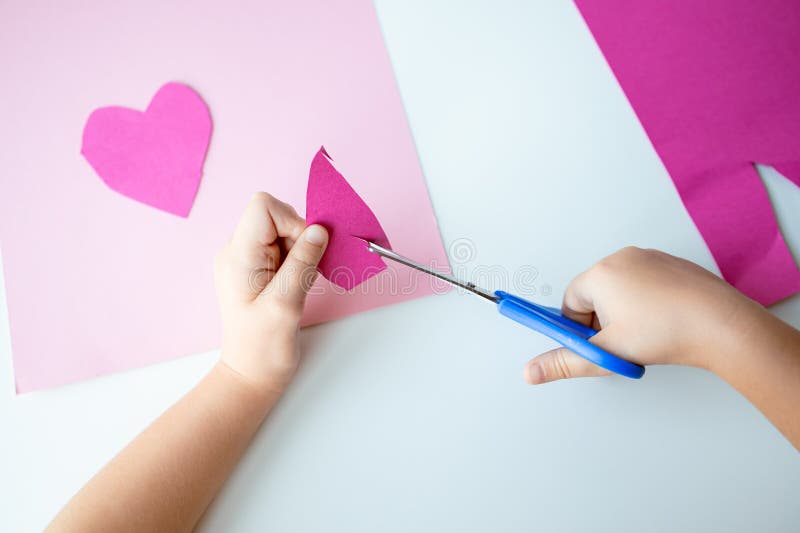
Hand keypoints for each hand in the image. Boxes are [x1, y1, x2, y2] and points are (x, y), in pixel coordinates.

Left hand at [214, 192, 327, 393]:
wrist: (251, 374)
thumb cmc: (263, 347)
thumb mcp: (286, 304)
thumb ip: (302, 262)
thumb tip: (319, 229)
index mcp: (238, 256)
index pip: (263, 206)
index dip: (292, 220)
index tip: (304, 250)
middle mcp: (237, 252)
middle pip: (275, 216)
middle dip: (299, 238)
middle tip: (301, 274)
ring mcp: (246, 260)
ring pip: (282, 232)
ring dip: (300, 252)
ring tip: (296, 284)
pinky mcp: (257, 270)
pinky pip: (283, 248)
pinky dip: (297, 261)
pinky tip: (295, 286)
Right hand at [524, 247, 767, 383]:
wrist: (721, 325)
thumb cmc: (667, 332)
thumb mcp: (607, 353)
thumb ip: (564, 362)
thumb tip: (531, 372)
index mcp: (599, 274)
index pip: (570, 301)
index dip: (580, 328)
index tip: (594, 343)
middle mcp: (621, 258)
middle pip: (595, 294)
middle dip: (603, 320)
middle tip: (622, 342)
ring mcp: (649, 258)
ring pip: (622, 290)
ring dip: (625, 313)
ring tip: (647, 335)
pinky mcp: (672, 264)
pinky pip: (647, 283)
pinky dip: (649, 303)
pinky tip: (664, 323)